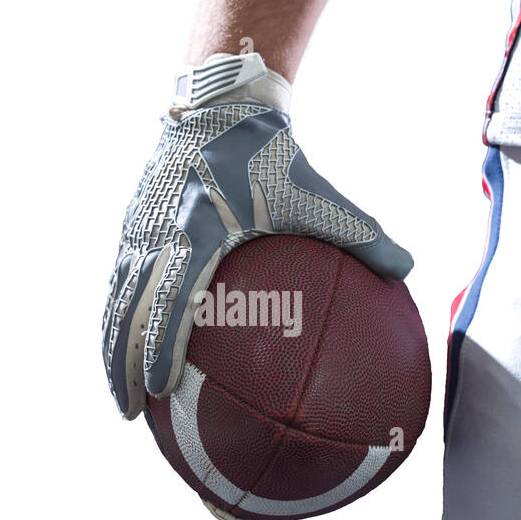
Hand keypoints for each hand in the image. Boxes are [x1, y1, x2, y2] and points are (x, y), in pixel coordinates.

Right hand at [102, 63, 411, 418]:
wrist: (218, 105)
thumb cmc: (267, 155)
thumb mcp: (314, 192)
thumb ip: (359, 232)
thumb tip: (407, 269)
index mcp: (197, 231)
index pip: (170, 300)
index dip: (160, 347)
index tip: (163, 389)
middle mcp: (157, 234)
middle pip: (127, 311)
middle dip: (122, 367)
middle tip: (130, 414)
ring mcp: (138, 232)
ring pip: (117, 302)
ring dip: (113, 351)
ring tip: (122, 398)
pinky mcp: (133, 228)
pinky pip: (120, 284)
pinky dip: (117, 321)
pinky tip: (127, 351)